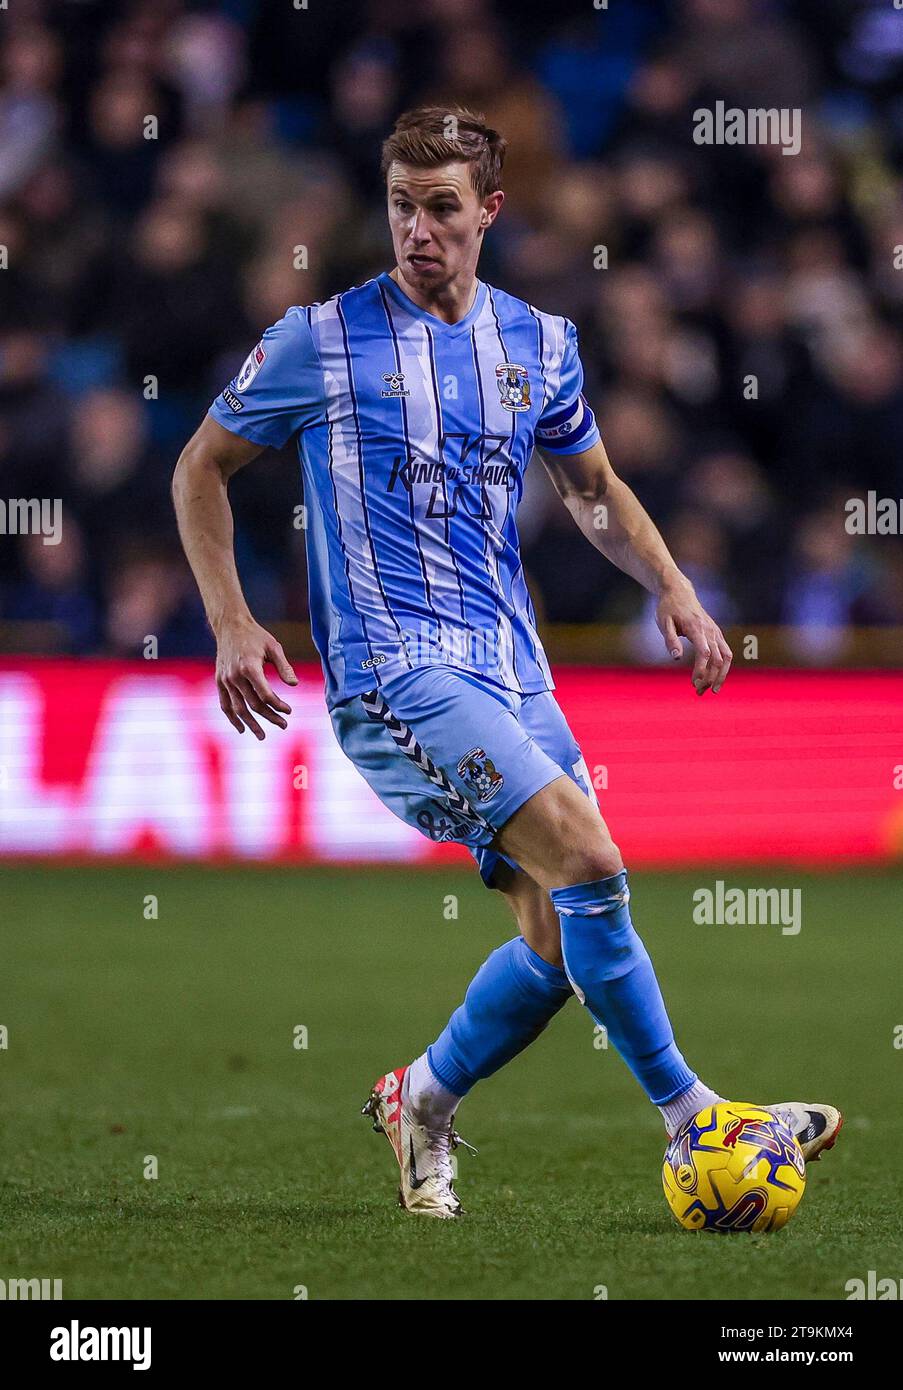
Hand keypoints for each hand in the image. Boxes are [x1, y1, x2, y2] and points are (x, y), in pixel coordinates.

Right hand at [215, 616, 297, 736]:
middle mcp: (235, 676)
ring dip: (251, 724)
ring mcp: (225, 680)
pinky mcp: (220, 681)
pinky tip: (242, 729)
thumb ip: (284, 666)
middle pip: (254, 704)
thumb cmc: (255, 636)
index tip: (289, 710)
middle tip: (284, 726)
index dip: (278, 705)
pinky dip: (232, 718)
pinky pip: (225, 704)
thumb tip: (295, 684)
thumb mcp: (274, 647)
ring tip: (262, 736)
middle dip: (270, 717)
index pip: (265, 695)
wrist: (230, 626)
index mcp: (250, 667)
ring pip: (239, 708)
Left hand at [655, 576, 732, 694]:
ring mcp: (716, 632)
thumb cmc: (668, 608)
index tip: (694, 683)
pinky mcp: (717, 633)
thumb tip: (676, 657)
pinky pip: (726, 653)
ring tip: (712, 690)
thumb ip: (670, 639)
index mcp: (696, 628)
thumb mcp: (663, 622)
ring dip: (721, 676)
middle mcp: (710, 630)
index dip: (702, 670)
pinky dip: (723, 667)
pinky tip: (715, 678)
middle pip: (718, 659)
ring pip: (726, 657)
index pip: (704, 653)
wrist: (680, 592)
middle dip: (710, 678)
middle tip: (698, 692)